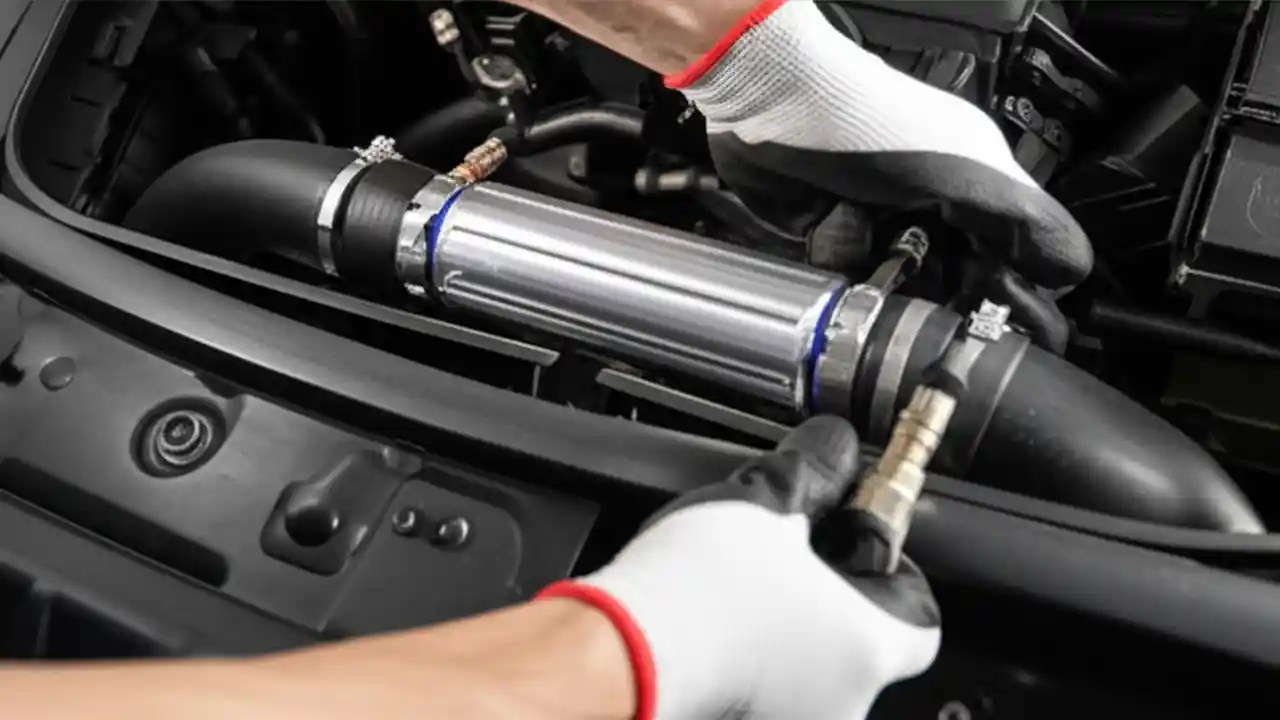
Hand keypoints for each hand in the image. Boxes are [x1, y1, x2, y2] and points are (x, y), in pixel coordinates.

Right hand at [541, 417, 940, 719]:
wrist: (617, 655)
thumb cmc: (693, 596)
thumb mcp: (765, 503)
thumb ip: (814, 471)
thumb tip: (833, 448)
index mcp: (869, 647)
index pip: (919, 608)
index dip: (886, 564)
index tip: (851, 538)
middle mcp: (844, 704)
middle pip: (859, 640)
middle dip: (824, 595)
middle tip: (783, 557)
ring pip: (809, 671)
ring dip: (786, 633)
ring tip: (738, 593)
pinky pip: (768, 694)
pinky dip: (751, 666)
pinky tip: (714, 631)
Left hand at [668, 0, 1092, 291]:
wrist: (776, 108)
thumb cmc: (869, 122)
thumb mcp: (964, 172)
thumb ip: (1022, 222)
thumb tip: (1072, 269)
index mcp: (983, 190)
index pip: (1021, 261)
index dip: (1016, 295)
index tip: (1002, 313)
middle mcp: (938, 211)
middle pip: (961, 286)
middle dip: (949, 300)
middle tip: (935, 304)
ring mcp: (887, 227)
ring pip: (906, 292)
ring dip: (894, 290)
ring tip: (878, 265)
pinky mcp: (838, 240)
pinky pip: (853, 285)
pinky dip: (845, 278)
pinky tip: (838, 249)